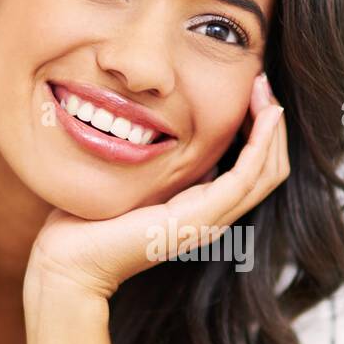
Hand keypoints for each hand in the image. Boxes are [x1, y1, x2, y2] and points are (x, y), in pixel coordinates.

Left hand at [24, 72, 287, 301]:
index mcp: (200, 208)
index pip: (252, 168)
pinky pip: (246, 178)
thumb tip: (165, 131)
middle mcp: (213, 216)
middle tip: (263, 82)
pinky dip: (262, 144)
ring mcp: (210, 220)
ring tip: (265, 90)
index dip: (259, 128)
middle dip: (271, 122)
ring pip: (266, 172)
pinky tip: (264, 115)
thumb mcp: (134, 182)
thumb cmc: (88, 222)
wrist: (71, 261)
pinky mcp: (200, 218)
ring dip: (272, 128)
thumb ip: (157, 165)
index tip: (251, 90)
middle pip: (268, 169)